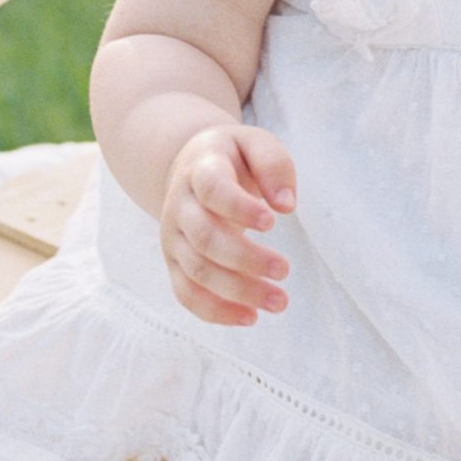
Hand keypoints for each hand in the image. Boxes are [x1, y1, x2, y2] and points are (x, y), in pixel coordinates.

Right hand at [158, 123, 296, 327]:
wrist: (191, 167)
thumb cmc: (233, 158)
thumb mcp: (256, 143)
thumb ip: (274, 166)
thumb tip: (286, 206)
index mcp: (200, 170)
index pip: (213, 189)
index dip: (239, 208)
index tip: (274, 221)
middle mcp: (180, 205)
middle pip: (205, 238)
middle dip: (246, 259)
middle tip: (285, 270)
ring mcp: (173, 237)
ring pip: (197, 271)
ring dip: (238, 291)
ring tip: (279, 301)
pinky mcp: (174, 263)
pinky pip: (186, 294)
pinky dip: (215, 311)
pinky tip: (249, 317)